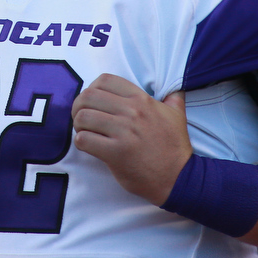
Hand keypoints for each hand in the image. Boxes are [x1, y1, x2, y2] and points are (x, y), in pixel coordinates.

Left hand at [71, 73, 191, 204]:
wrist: (178, 178)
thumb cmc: (175, 146)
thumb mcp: (177, 114)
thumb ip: (173, 97)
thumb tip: (174, 87)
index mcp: (142, 99)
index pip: (105, 80)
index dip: (92, 88)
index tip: (93, 101)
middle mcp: (131, 112)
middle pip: (88, 96)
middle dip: (78, 106)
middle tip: (82, 117)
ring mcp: (123, 132)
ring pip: (83, 117)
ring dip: (78, 125)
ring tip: (84, 131)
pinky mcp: (115, 153)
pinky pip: (84, 140)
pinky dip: (81, 142)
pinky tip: (88, 145)